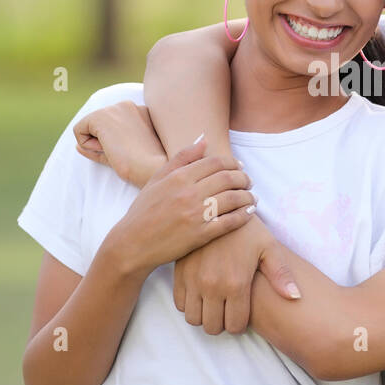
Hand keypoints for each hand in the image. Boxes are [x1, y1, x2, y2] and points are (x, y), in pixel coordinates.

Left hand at [74, 101, 166, 187]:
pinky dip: (87, 145)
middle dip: (103, 142)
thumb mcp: (126, 154)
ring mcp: (114, 109)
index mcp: (139, 111)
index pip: (112, 126)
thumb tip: (76, 147)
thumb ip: (103, 147)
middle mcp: (126, 105)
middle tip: (123, 153)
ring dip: (96, 144)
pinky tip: (108, 149)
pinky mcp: (101, 117)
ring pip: (89, 127)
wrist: (154, 168)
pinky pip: (79, 130)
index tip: (132, 152)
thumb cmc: (147, 167)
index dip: (115, 145)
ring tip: (117, 151)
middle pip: (99, 126)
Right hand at [110, 139, 256, 278]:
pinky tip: (249, 213)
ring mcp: (196, 214)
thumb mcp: (157, 179)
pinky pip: (230, 222)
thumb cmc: (144, 210)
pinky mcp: (201, 235)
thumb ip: (181, 158)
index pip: (215, 162)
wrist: (133, 244)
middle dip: (243, 178)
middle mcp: (189, 193)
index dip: (232, 163)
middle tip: (249, 181)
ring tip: (252, 197)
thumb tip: (204, 140)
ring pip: (233, 199)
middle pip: (228, 178)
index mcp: (179, 177)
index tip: (239, 167)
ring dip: (247, 196)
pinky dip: (244, 216)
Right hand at [174, 213, 301, 334]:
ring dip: (203, 316)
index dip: (239, 324)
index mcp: (236, 284)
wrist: (218, 208)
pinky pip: (179, 303)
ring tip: (213, 305)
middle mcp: (212, 286)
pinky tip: (200, 294)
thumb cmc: (248, 229)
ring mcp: (193, 280)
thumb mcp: (269, 247)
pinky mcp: (179, 273)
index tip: (241, 315)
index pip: (234, 326)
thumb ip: (282, 274)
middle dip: (221, 323)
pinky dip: (189, 304)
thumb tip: (295, 297)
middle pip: (212, 327)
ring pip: (193, 319)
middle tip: (227, 312)